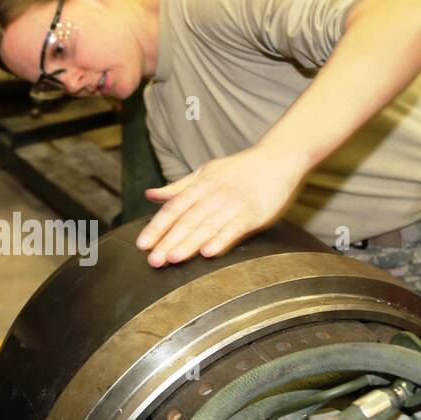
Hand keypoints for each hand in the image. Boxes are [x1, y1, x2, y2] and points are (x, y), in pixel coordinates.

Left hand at [136, 147, 302, 266]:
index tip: (142, 244)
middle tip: (152, 260)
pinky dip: (221, 240)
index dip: (157, 227)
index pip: (173, 209)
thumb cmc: (240, 169)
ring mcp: (234, 204)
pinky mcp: (254, 214)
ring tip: (173, 258)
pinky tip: (208, 252)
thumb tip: (149, 195)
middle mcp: (214, 195)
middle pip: (187, 221)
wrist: (279, 159)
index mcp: (200, 185)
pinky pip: (235, 229)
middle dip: (168, 241)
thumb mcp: (205, 172)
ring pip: (207, 226)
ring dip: (189, 243)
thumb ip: (178, 187)